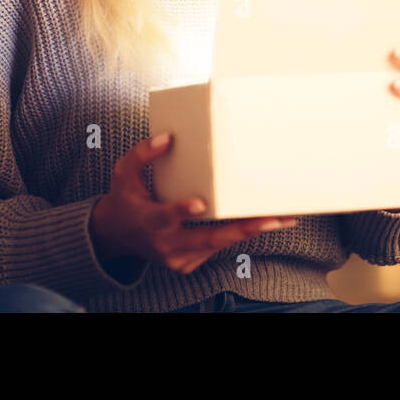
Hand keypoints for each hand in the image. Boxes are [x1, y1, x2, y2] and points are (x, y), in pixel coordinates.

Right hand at [90, 134, 299, 273]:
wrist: (117, 236)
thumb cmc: (125, 198)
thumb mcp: (123, 173)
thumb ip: (141, 154)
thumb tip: (167, 137)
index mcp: (149, 221)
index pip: (166, 217)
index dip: (183, 211)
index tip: (201, 203)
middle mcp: (165, 245)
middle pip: (208, 239)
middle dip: (242, 229)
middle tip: (272, 219)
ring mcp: (179, 258)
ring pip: (219, 244)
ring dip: (250, 231)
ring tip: (282, 217)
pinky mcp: (189, 263)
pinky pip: (217, 246)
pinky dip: (238, 234)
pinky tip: (263, 222)